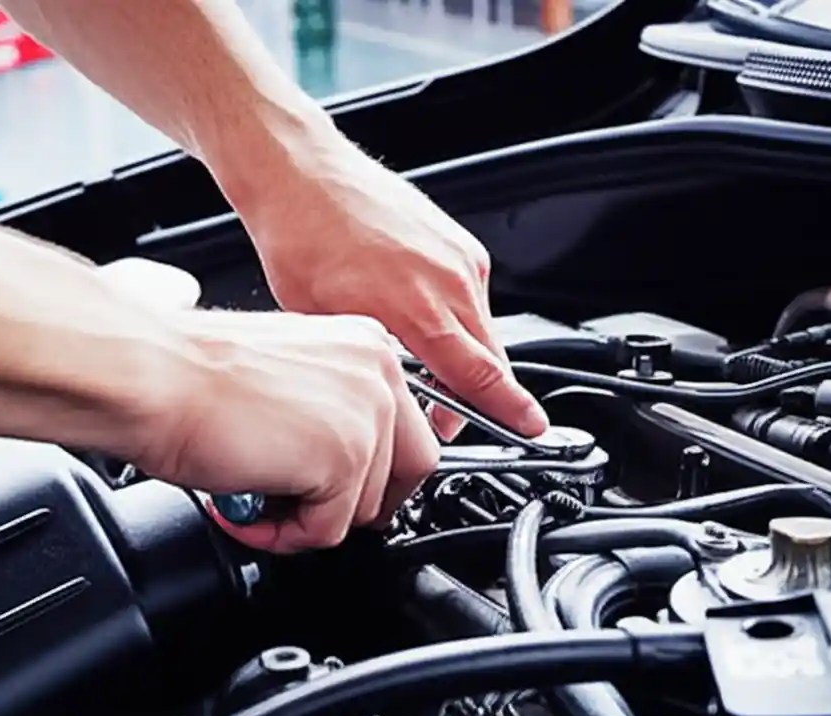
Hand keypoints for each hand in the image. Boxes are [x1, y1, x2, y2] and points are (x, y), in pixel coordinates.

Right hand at [133, 310, 438, 553]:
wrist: (152, 377)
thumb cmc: (189, 372)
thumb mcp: (286, 374)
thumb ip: (328, 404)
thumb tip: (338, 455)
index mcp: (366, 344)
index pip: (407, 428)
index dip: (369, 472)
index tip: (332, 487)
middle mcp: (378, 371)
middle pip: (409, 471)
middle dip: (352, 502)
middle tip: (299, 508)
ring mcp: (368, 414)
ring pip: (363, 508)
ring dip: (307, 519)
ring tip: (252, 500)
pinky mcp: (345, 458)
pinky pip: (328, 531)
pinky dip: (284, 536)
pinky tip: (245, 509)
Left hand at [230, 139, 548, 440]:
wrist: (301, 173)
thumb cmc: (300, 237)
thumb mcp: (323, 322)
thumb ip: (370, 361)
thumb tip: (387, 391)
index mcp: (418, 308)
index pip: (480, 375)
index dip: (509, 410)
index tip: (529, 428)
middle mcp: (449, 280)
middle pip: (490, 359)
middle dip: (476, 397)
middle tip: (441, 418)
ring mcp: (458, 256)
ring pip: (482, 328)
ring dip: (463, 356)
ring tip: (416, 362)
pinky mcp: (457, 240)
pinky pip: (472, 296)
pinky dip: (456, 319)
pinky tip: (416, 319)